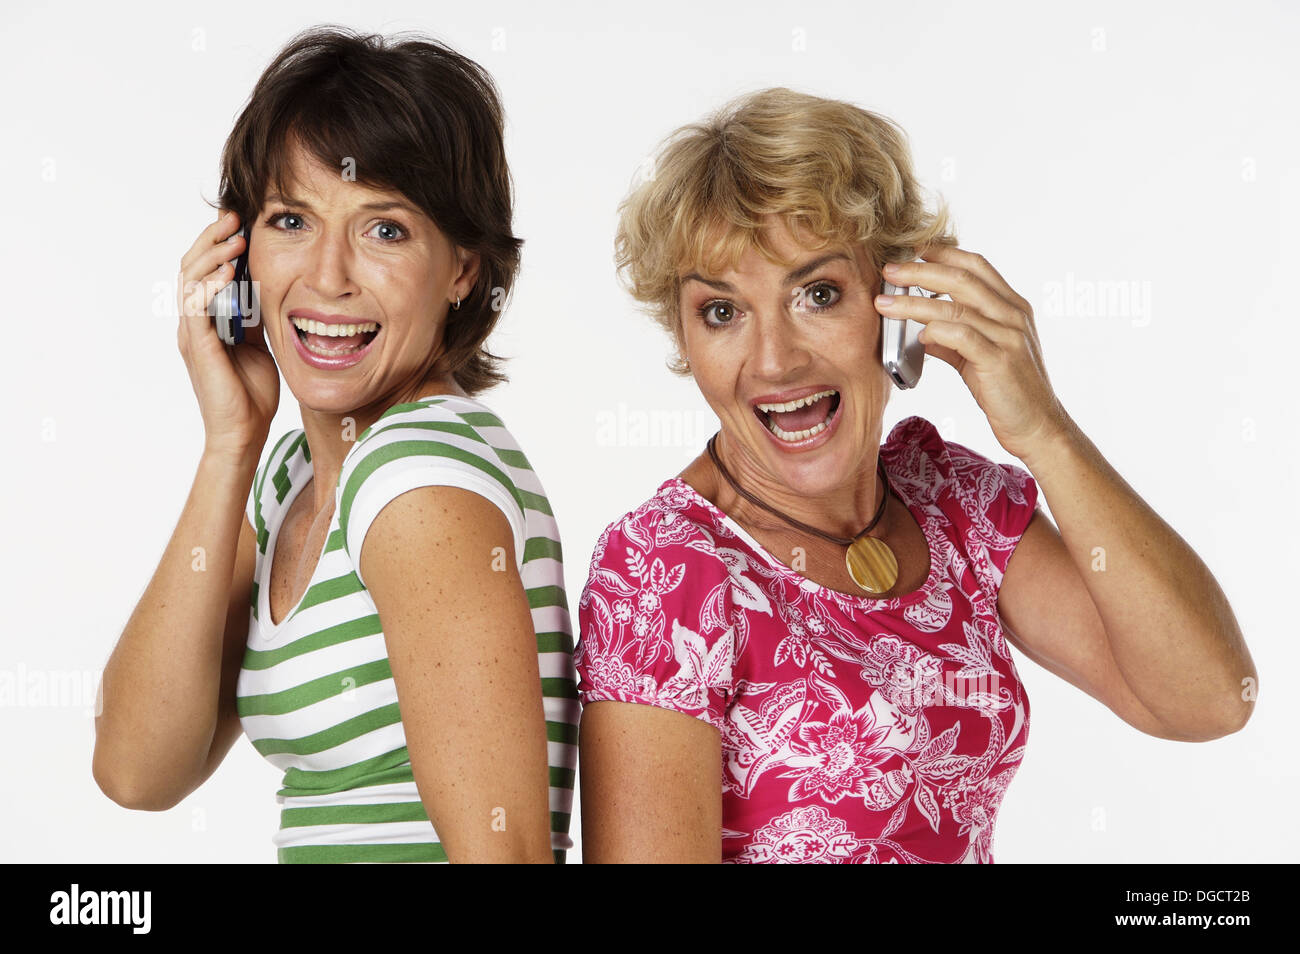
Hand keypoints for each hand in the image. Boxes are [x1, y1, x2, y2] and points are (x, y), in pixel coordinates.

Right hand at [176, 209, 279, 456]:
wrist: (244, 431)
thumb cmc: (252, 392)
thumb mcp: (261, 342)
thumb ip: (256, 315)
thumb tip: (267, 286)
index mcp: (208, 319)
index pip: (205, 270)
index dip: (219, 243)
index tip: (241, 222)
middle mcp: (193, 322)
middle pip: (192, 267)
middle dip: (212, 239)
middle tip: (234, 218)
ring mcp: (192, 334)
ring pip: (190, 281)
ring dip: (212, 256)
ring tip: (234, 239)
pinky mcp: (197, 347)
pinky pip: (196, 309)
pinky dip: (209, 287)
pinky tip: (227, 273)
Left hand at [875, 246, 1069, 463]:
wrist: (1038, 426)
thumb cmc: (1009, 391)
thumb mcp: (980, 357)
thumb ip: (954, 339)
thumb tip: (922, 328)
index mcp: (1012, 307)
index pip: (976, 266)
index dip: (943, 254)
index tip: (914, 250)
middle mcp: (1013, 315)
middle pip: (961, 279)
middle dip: (920, 271)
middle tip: (890, 270)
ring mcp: (1008, 337)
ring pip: (955, 307)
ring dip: (913, 303)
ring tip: (885, 303)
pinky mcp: (999, 361)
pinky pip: (962, 337)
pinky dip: (936, 331)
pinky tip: (918, 334)